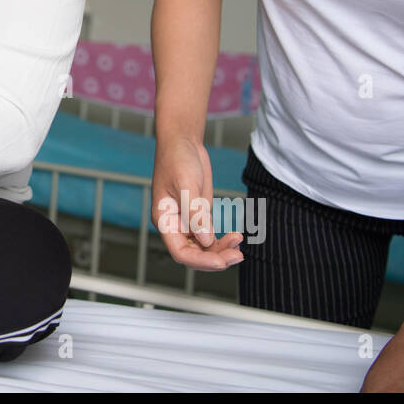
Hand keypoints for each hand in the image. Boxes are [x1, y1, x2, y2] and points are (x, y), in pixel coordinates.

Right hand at [152, 134, 242, 269]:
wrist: (183, 142)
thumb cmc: (177, 159)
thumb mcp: (186, 186)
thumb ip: (196, 215)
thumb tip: (207, 242)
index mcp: (165, 220)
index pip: (180, 252)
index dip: (200, 261)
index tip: (221, 261)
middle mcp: (175, 225)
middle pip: (194, 254)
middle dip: (215, 258)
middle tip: (237, 255)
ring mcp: (189, 221)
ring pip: (205, 247)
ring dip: (222, 250)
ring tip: (239, 242)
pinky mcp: (200, 215)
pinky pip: (211, 236)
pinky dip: (223, 240)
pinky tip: (237, 237)